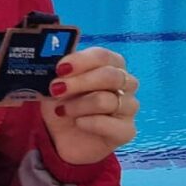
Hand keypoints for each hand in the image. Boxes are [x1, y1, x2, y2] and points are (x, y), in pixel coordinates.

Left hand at [40, 47, 138, 164]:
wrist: (61, 137)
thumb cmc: (63, 102)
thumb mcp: (56, 82)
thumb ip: (61, 65)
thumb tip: (56, 48)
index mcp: (110, 65)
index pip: (103, 56)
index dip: (81, 61)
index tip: (60, 69)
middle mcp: (125, 83)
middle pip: (110, 76)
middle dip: (79, 82)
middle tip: (56, 89)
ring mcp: (128, 107)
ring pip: (107, 100)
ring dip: (78, 105)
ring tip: (61, 110)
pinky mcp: (127, 130)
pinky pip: (113, 125)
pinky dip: (90, 123)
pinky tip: (78, 123)